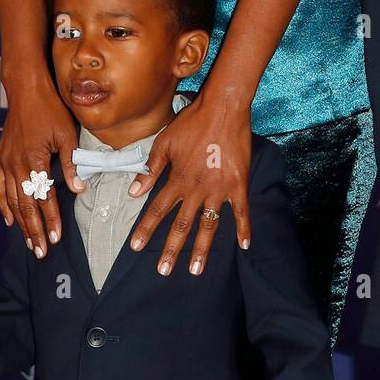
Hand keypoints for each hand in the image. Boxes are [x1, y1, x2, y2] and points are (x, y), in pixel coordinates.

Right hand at [0, 76, 81, 256]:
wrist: (26, 90)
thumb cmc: (50, 109)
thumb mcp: (67, 134)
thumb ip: (71, 163)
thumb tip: (79, 190)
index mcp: (34, 160)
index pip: (44, 198)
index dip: (50, 219)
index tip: (56, 238)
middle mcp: (16, 165)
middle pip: (25, 205)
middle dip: (34, 230)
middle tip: (41, 251)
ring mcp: (5, 162)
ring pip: (11, 200)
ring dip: (20, 223)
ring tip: (28, 242)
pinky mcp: (0, 158)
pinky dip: (3, 205)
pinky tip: (9, 219)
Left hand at [127, 91, 251, 275]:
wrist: (223, 107)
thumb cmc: (192, 122)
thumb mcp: (165, 142)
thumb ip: (151, 169)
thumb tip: (133, 192)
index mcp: (178, 179)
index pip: (156, 210)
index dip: (145, 229)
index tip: (136, 248)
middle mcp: (197, 189)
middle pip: (181, 224)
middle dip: (171, 249)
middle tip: (163, 271)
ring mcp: (219, 189)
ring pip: (208, 225)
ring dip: (201, 249)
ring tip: (195, 269)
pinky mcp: (239, 184)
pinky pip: (241, 211)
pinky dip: (244, 228)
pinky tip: (245, 245)